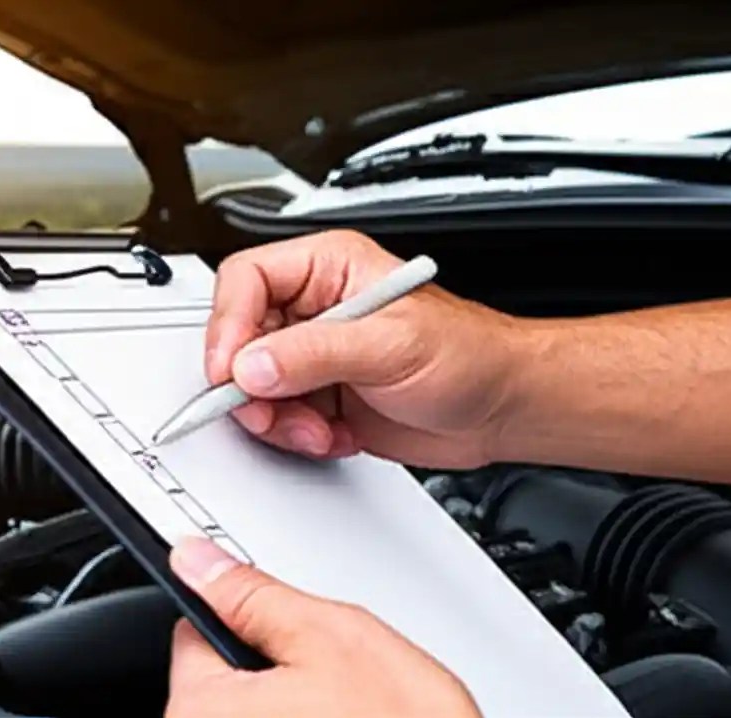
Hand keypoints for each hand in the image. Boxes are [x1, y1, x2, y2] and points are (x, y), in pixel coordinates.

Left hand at [164, 536, 480, 717]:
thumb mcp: (333, 639)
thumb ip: (254, 594)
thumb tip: (196, 557)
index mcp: (200, 709)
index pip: (195, 630)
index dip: (250, 615)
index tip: (283, 621)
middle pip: (227, 679)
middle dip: (277, 668)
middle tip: (337, 682)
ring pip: (261, 712)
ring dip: (297, 706)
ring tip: (354, 715)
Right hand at [206, 229, 522, 467]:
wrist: (500, 408)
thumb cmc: (470, 356)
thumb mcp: (390, 346)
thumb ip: (315, 354)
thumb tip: (252, 366)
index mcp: (328, 268)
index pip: (247, 280)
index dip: (229, 325)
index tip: (232, 369)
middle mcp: (314, 308)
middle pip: (240, 338)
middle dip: (252, 384)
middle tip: (269, 410)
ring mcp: (313, 355)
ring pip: (252, 385)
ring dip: (278, 418)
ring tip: (317, 428)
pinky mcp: (318, 396)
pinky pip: (277, 418)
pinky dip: (297, 436)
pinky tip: (335, 434)